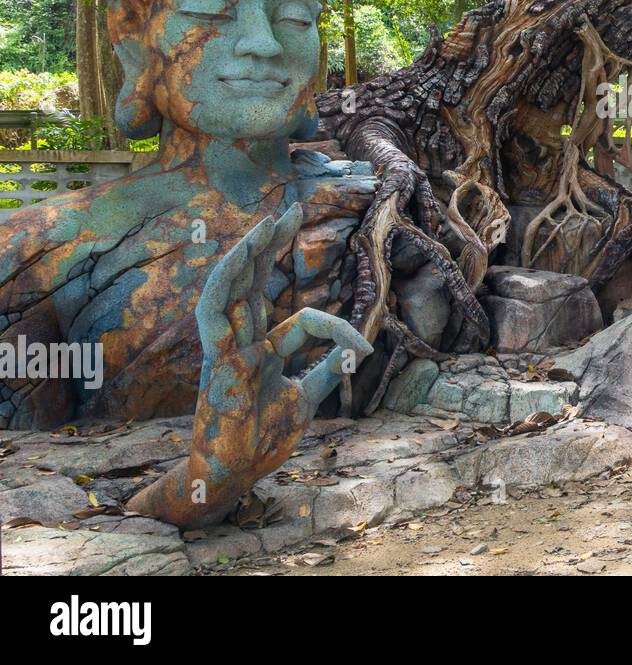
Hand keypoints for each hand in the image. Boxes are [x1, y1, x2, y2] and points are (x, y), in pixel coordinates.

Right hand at [127, 204, 371, 528]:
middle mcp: (242, 342)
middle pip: (254, 283)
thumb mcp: (304, 399)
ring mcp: (225, 349)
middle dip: (272, 246)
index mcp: (262, 350)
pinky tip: (240, 255)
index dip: (337, 330)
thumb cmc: (261, 440)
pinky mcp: (214, 359)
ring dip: (249, 253)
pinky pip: (213, 312)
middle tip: (293, 209)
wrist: (232, 475)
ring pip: (231, 288)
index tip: (366, 349)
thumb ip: (325, 370)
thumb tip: (357, 347)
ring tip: (269, 220)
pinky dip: (225, 281)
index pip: (302, 321)